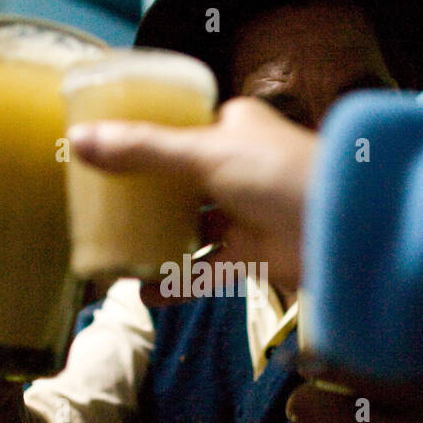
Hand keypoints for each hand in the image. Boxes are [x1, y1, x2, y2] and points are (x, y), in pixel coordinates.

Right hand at [68, 97, 314, 290]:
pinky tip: (145, 294)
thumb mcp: (204, 154)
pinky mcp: (253, 255)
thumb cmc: (279, 174)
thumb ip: (142, 151)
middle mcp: (239, 168)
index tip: (106, 155)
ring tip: (117, 254)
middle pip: (181, 182)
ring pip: (192, 228)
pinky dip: (178, 282)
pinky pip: (207, 269)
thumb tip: (78, 139)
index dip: (147, 140)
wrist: (344, 228)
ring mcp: (246, 214)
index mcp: (234, 129)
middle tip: (102, 208)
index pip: (183, 129)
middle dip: (146, 197)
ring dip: (158, 242)